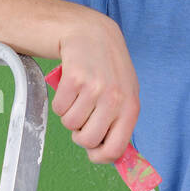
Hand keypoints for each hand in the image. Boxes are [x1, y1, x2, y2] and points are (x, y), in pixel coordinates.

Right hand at [53, 14, 139, 164]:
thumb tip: (107, 155)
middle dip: (80, 134)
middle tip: (84, 117)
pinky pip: (58, 108)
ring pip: (69, 124)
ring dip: (70, 114)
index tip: (93, 152)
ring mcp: (94, 88)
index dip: (99, 156)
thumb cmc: (109, 69)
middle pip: (87, 140)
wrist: (92, 34)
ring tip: (79, 95)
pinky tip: (70, 86)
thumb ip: (119, 123)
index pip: (115, 150)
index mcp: (131, 108)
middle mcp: (115, 99)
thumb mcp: (124, 94)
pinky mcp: (74, 79)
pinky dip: (60, 101)